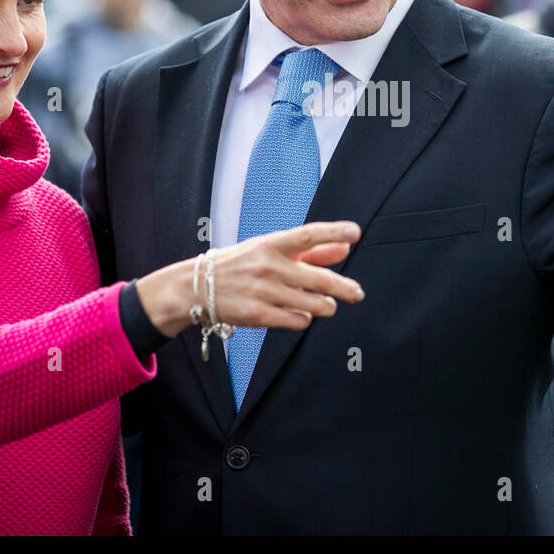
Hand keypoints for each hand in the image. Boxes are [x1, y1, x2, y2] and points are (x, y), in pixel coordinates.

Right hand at [136, 221, 365, 337]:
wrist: (196, 287)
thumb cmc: (240, 265)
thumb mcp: (270, 251)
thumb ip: (310, 251)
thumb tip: (343, 249)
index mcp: (272, 244)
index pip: (308, 235)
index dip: (333, 233)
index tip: (354, 233)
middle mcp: (269, 265)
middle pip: (320, 279)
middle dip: (344, 288)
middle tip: (357, 292)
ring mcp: (264, 291)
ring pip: (313, 305)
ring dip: (325, 307)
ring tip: (325, 305)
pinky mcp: (258, 315)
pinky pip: (297, 321)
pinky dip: (303, 319)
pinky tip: (299, 314)